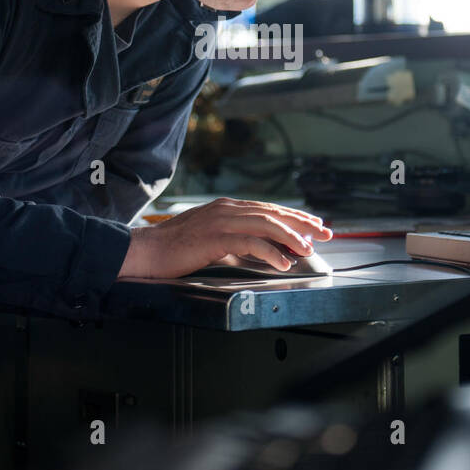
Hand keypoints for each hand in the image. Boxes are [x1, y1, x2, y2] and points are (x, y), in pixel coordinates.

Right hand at [117, 197, 331, 279]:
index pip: (269, 208)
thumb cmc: (174, 248)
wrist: (144, 251)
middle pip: (273, 213)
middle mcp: (227, 209)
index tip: (315, 225)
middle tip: (325, 234)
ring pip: (266, 224)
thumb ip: (235, 239)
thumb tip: (262, 249)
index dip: (295, 216)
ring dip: (291, 237)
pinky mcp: (214, 237)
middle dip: (302, 223)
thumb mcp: (211, 238)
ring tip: (308, 249)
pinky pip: (250, 243)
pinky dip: (271, 252)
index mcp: (227, 207)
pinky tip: (283, 262)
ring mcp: (220, 221)